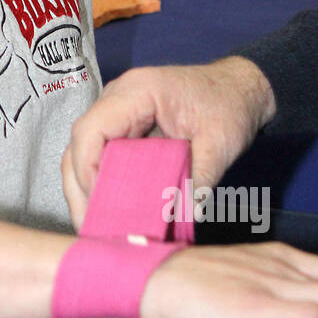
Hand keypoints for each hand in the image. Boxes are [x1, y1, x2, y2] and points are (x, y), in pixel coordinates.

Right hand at [62, 58, 275, 227]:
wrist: (238, 89)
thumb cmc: (229, 106)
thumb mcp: (220, 144)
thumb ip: (198, 179)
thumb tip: (179, 218)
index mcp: (137, 92)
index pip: (91, 130)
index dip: (88, 170)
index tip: (102, 206)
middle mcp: (116, 99)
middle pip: (79, 146)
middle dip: (81, 191)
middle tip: (94, 229)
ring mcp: (115, 114)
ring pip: (82, 154)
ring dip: (86, 192)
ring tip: (98, 228)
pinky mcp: (121, 129)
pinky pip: (98, 157)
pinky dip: (100, 185)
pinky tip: (109, 213)